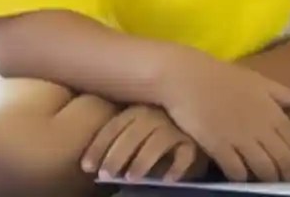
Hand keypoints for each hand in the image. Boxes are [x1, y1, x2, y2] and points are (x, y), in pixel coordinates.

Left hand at [81, 104, 207, 182]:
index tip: (86, 167)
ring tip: (131, 179)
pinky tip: (167, 180)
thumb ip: (123, 136)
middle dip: (115, 157)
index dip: (98, 147)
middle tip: (105, 177)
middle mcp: (155, 113)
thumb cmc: (163, 124)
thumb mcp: (139, 125)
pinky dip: (176, 168)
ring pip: (156, 143)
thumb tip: (96, 164)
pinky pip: (186, 154)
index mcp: (137, 109)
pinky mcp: (196, 137)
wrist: (202, 113)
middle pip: (131, 135)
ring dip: (142, 162)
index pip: (113, 127)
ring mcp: (176, 124)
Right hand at [158, 48, 289, 182]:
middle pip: (283, 160)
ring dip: (269, 179)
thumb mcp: (262, 82)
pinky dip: (242, 178)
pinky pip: (236, 171)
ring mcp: (239, 138)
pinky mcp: (218, 147)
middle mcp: (260, 127)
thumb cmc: (225, 77)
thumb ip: (289, 94)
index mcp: (273, 111)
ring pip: (263, 169)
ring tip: (270, 184)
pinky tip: (242, 178)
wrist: (187, 76)